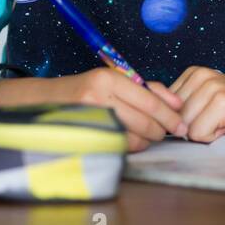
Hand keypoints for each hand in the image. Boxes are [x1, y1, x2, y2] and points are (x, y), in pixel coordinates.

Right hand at [0, 69, 187, 152]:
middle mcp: (98, 96)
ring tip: (149, 136)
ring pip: (134, 136)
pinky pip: (119, 146)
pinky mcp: (85, 135)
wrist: (42, 103)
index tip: (182, 124)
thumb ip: (145, 89)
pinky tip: (132, 140)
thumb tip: (176, 103)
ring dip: (148, 139)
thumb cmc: (84, 92)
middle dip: (162, 130)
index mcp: (108, 78)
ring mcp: (90, 117)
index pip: (149, 100)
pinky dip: (131, 145)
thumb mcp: (112, 81)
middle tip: (170, 132)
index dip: (169, 115)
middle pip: (145, 120)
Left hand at [169, 66, 224, 142]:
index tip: (208, 116)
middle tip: (221, 119)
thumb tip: (150, 97)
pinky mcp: (222, 101)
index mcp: (193, 73)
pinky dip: (215, 137)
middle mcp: (200, 75)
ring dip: (206, 133)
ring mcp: (211, 86)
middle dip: (195, 127)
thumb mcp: (205, 106)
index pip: (165, 108)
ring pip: (185, 129)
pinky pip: (198, 134)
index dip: (185, 121)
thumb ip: (177, 104)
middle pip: (174, 120)